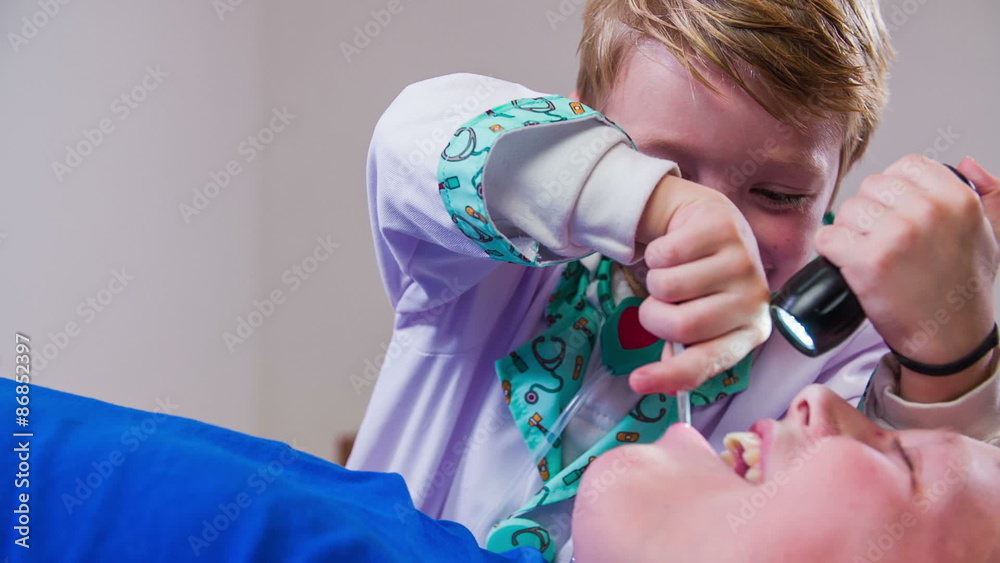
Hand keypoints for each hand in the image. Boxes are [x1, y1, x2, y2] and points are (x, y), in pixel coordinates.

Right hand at [630, 173, 771, 394]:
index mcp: (751, 330)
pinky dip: (656, 253)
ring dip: (656, 280)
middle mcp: (754, 298)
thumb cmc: (704, 279)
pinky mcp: (722, 228)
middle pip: (680, 325)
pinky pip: (662, 254)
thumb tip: (663, 384)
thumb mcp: (700, 316)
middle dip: (654, 315)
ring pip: (665, 287)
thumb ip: (685, 350)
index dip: (670, 376)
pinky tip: (675, 248)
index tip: (636, 382)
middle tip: (659, 304)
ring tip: (674, 272)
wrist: (709, 222)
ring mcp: (742, 260)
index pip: (707, 361)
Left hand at [815, 155, 999, 401]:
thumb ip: (984, 195)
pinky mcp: (867, 261)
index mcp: (958, 199)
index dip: (893, 190)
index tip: (894, 213)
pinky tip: (845, 265)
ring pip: (847, 211)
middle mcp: (928, 212)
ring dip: (848, 232)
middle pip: (871, 187)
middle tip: (879, 241)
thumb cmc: (963, 291)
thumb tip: (968, 162)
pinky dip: (829, 251)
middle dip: (869, 212)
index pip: (906, 166)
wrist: (950, 341)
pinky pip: (827, 238)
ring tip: (867, 255)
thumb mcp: (988, 235)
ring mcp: (896, 235)